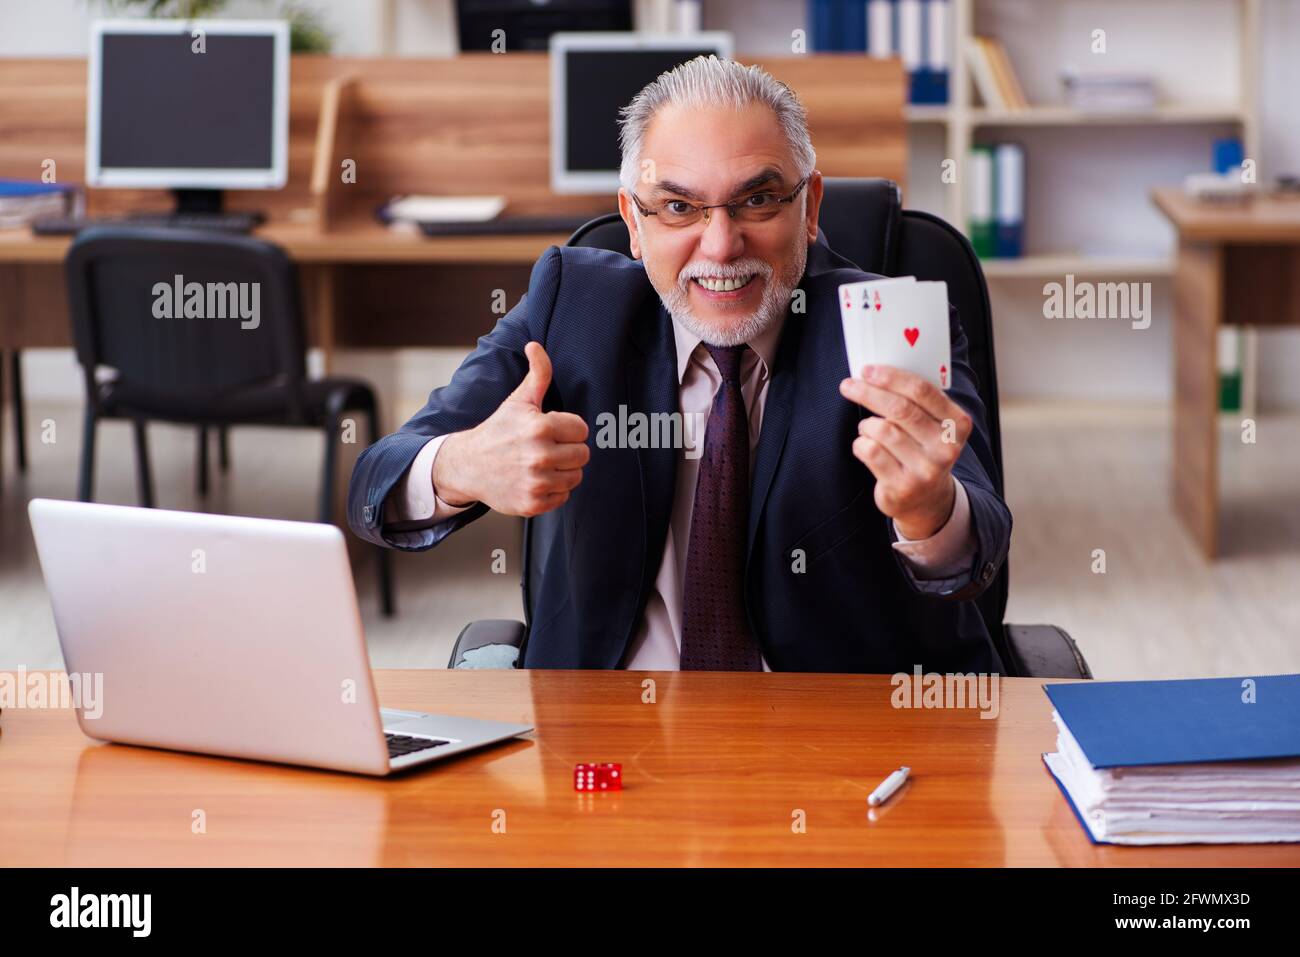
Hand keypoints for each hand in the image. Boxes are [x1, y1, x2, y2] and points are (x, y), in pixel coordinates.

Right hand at [433, 342, 589, 516]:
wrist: (467, 465)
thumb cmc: (498, 431)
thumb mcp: (518, 401)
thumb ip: (537, 374)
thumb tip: (535, 345)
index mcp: (541, 427)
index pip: (581, 431)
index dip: (568, 430)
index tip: (551, 431)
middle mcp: (540, 456)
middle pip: (583, 455)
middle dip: (568, 451)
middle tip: (547, 449)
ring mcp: (536, 482)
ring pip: (575, 477)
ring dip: (563, 471)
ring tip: (542, 464)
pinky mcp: (533, 504)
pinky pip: (563, 497)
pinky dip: (553, 491)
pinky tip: (535, 480)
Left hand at [838, 364, 972, 539]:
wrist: (928, 499)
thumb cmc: (923, 449)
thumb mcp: (934, 425)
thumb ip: (919, 400)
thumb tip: (877, 371)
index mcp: (957, 424)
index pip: (923, 391)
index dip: (892, 377)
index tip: (868, 370)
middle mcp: (946, 448)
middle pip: (900, 409)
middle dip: (869, 392)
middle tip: (848, 385)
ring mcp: (926, 470)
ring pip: (882, 430)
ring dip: (867, 425)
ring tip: (869, 428)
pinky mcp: (902, 486)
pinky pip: (870, 451)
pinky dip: (861, 443)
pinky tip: (866, 446)